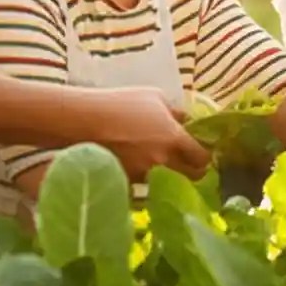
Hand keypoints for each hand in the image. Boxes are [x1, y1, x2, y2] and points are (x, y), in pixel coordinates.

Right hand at [86, 87, 210, 181]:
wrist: (82, 121)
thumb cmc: (120, 103)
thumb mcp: (153, 97)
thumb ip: (175, 112)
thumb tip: (187, 121)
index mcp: (174, 138)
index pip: (203, 158)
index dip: (204, 156)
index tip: (199, 151)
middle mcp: (163, 162)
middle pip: (192, 178)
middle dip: (192, 172)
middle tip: (185, 163)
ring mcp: (144, 176)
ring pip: (167, 184)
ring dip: (167, 176)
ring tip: (154, 162)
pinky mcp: (126, 184)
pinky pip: (144, 187)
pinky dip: (144, 181)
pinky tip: (135, 167)